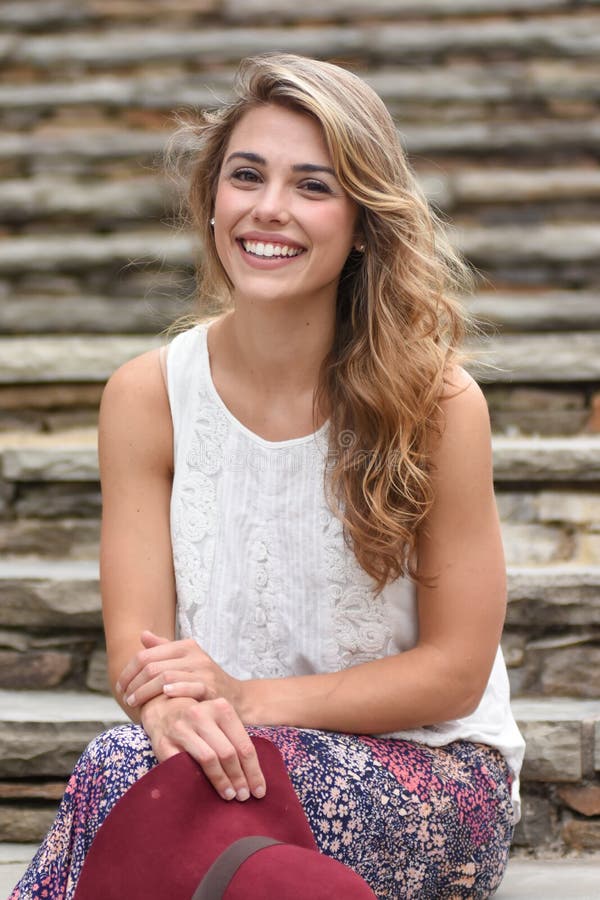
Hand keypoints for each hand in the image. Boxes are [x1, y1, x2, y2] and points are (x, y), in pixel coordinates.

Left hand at [116, 631, 240, 710]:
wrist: (238, 698)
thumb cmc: (207, 680)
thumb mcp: (187, 661)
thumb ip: (164, 649)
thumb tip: (143, 635)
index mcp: (185, 646)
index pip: (147, 654)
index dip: (129, 671)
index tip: (121, 686)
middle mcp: (194, 655)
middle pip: (152, 666)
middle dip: (134, 684)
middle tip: (126, 698)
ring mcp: (203, 671)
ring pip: (164, 677)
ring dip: (145, 692)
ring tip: (134, 704)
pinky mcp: (212, 688)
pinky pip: (189, 687)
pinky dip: (173, 690)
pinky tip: (162, 697)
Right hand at [141, 694, 265, 801]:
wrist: (164, 712)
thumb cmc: (201, 722)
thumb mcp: (220, 722)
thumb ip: (235, 741)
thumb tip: (254, 778)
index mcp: (221, 708)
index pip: (244, 745)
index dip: (253, 771)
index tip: (259, 791)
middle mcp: (201, 714)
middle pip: (228, 753)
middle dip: (239, 778)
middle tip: (244, 796)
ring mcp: (181, 728)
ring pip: (208, 759)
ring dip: (221, 781)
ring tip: (230, 795)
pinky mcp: (164, 743)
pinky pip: (184, 767)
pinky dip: (197, 781)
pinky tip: (205, 791)